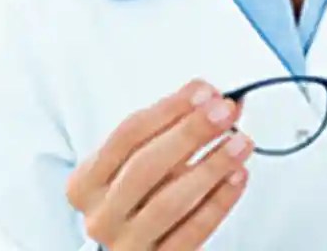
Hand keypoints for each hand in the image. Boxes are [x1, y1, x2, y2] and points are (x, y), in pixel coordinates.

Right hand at [66, 80, 254, 250]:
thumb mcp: (146, 160)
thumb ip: (174, 129)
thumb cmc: (144, 194)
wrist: (141, 245)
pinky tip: (238, 176)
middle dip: (189, 134)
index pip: (126, 135)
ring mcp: (126, 245)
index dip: (168, 110)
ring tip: (241, 142)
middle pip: (144, 167)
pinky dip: (218, 202)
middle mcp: (100, 215)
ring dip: (210, 167)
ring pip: (168, 203)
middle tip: (225, 110)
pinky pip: (191, 233)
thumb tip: (216, 98)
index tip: (204, 91)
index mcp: (86, 182)